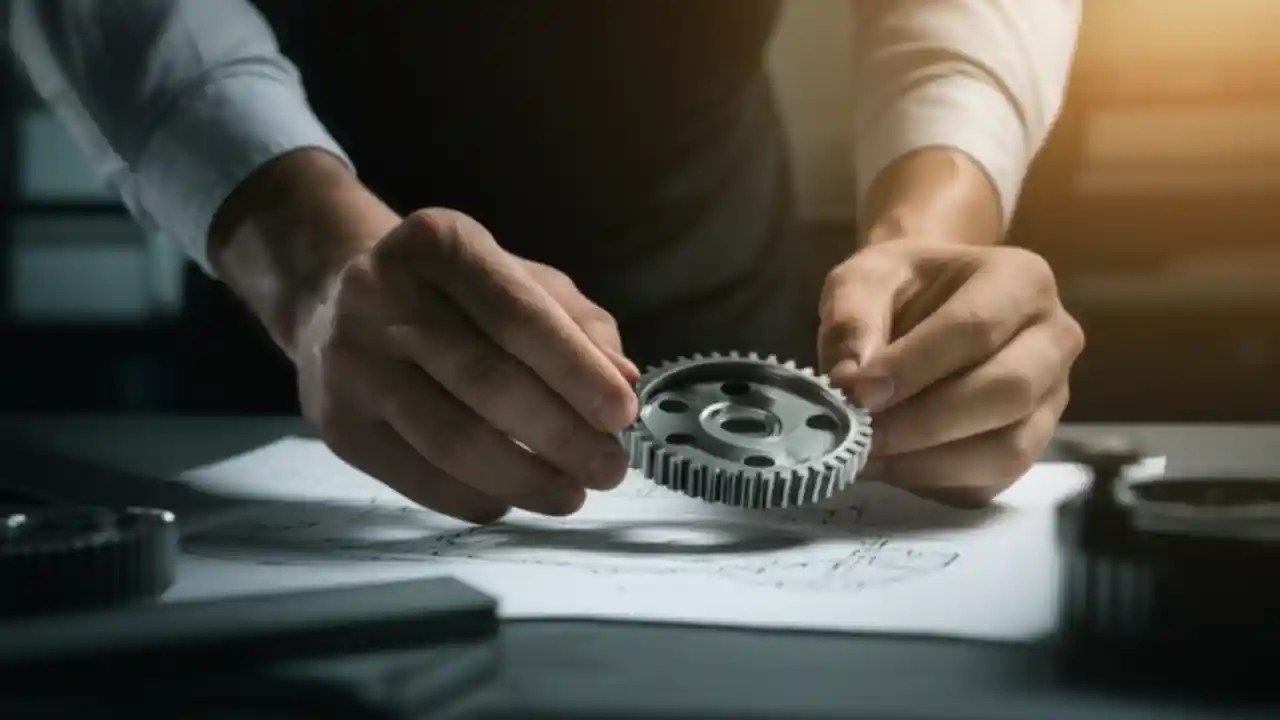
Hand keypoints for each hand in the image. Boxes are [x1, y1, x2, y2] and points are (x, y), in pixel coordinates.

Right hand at [293, 208, 638, 522]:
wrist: (335, 301)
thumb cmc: (453, 293)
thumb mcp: (520, 278)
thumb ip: (578, 323)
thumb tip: (623, 380)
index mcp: (436, 243)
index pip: (517, 315)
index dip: (575, 371)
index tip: (622, 413)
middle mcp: (380, 295)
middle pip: (486, 381)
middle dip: (561, 435)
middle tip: (608, 467)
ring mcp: (352, 362)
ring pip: (450, 439)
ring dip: (524, 478)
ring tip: (571, 493)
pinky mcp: (338, 424)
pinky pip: (418, 478)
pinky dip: (477, 497)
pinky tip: (513, 498)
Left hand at [818, 239, 1083, 505]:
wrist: (927, 304)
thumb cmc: (900, 287)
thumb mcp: (864, 278)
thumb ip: (853, 318)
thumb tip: (849, 381)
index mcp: (1021, 280)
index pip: (975, 328)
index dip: (914, 367)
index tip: (859, 393)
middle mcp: (1054, 339)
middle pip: (1007, 392)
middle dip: (924, 423)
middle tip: (861, 434)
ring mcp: (1052, 398)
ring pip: (1008, 449)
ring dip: (929, 463)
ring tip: (868, 455)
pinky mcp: (1033, 444)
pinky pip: (992, 480)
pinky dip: (935, 482)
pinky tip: (890, 465)